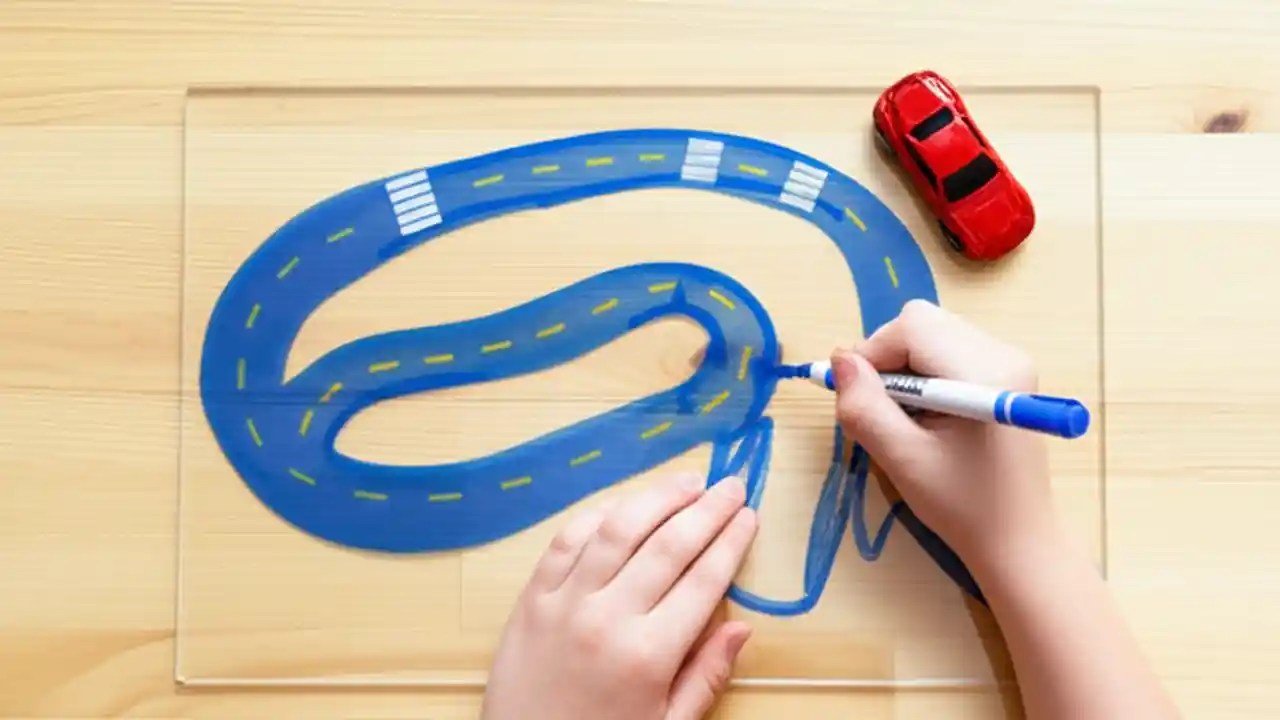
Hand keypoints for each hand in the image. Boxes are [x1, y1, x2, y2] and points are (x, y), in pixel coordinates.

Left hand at [481, 473, 757, 719]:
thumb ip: (705, 676)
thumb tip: (742, 628)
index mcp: (649, 655)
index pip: (703, 580)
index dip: (730, 541)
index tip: (748, 515)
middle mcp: (608, 619)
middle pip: (668, 545)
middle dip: (706, 509)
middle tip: (730, 485)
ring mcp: (564, 603)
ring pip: (618, 529)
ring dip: (656, 498)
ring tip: (686, 482)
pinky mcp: (531, 598)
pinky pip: (566, 541)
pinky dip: (598, 515)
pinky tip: (623, 506)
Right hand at [831, 299, 1058, 573]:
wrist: (1018, 538)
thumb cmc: (962, 505)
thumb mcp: (902, 460)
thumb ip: (865, 408)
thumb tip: (839, 360)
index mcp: (984, 373)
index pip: (912, 327)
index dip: (873, 354)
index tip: (859, 398)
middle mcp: (1004, 354)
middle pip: (922, 322)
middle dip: (889, 357)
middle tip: (882, 408)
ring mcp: (1010, 361)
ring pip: (933, 332)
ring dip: (905, 366)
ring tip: (908, 417)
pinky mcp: (1008, 374)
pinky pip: (949, 348)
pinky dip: (925, 371)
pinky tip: (930, 414)